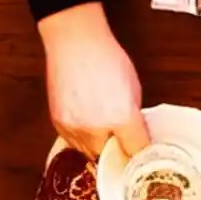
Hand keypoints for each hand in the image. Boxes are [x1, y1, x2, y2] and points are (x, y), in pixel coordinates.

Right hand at [39, 3, 149, 159]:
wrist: (74, 41)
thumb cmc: (105, 57)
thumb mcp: (133, 88)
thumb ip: (135, 117)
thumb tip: (136, 134)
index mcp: (122, 117)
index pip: (137, 151)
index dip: (140, 150)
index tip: (141, 149)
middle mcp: (97, 127)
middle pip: (112, 158)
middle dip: (118, 151)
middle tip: (120, 137)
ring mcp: (75, 128)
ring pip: (91, 155)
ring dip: (99, 147)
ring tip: (102, 125)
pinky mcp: (59, 125)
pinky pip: (73, 144)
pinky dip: (82, 138)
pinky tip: (87, 120)